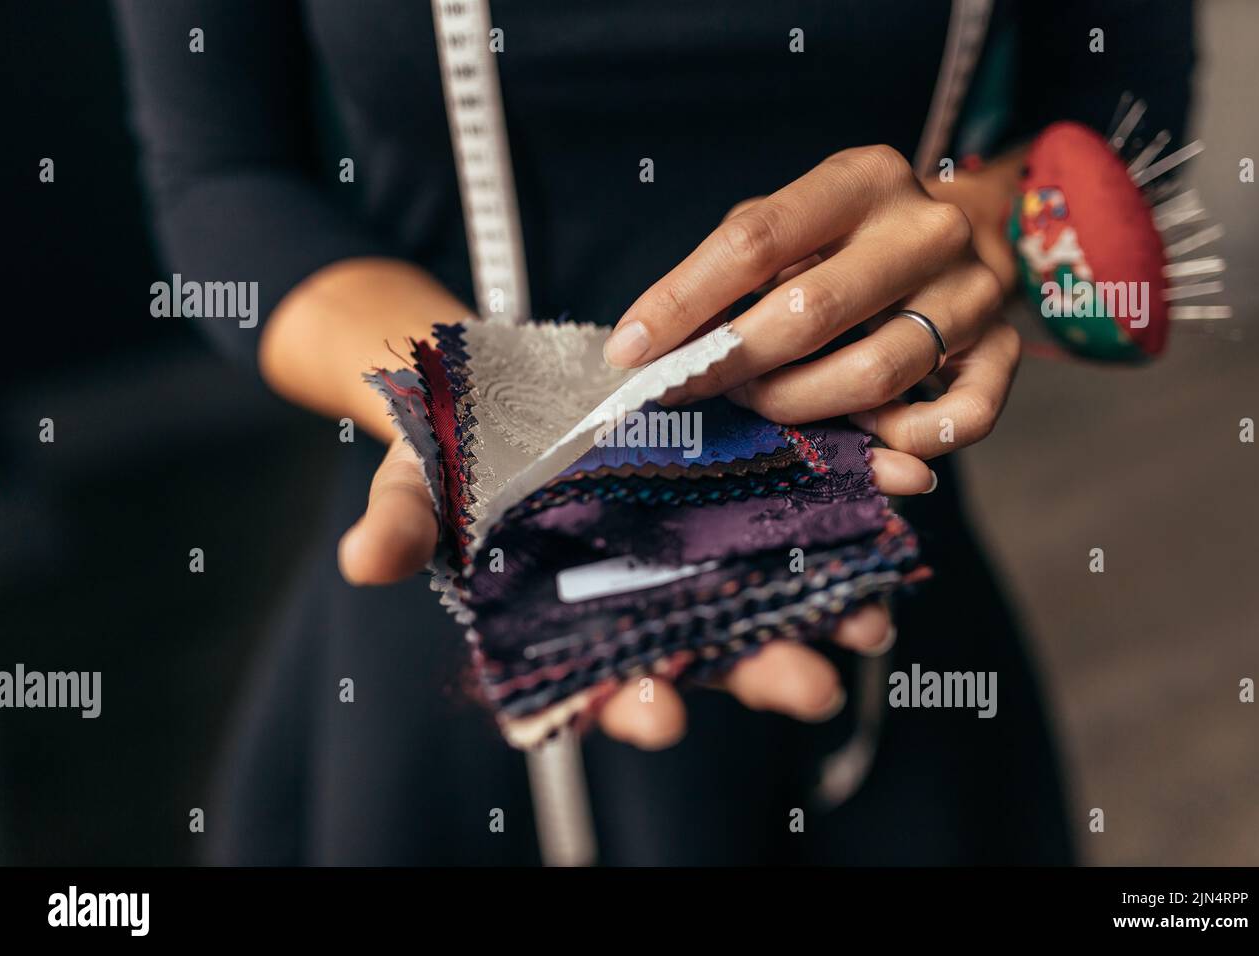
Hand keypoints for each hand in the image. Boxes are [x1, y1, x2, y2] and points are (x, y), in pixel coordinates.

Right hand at [338, 436, 903, 750]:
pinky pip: (798, 502)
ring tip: (873, 616)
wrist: (497, 387)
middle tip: (809, 687)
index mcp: (574, 620)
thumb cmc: (451, 453)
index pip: (605, 682)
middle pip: (711, 652)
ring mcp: (698, 543)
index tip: (658, 710)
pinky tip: (895, 496)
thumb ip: (405, 526)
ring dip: (825, 605)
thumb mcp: (418, 483)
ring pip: (770, 591)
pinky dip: (847, 501)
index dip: (632, 704)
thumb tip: (363, 563)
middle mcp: (647, 595)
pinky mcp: (735, 482)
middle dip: (759, 672)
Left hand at [603, 144, 1020, 458]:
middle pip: (812, 311)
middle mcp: (927, 228)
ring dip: (800, 407)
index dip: (683, 303)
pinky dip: (903, 445)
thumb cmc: (846, 241)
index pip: (755, 241)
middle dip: (736, 365)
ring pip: (875, 373)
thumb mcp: (787, 229)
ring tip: (766, 406)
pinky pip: (959, 419)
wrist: (968, 231)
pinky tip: (866, 443)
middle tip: (696, 392)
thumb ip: (726, 275)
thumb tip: (644, 346)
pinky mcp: (1003, 349)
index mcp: (862, 179)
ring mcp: (974, 290)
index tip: (631, 352)